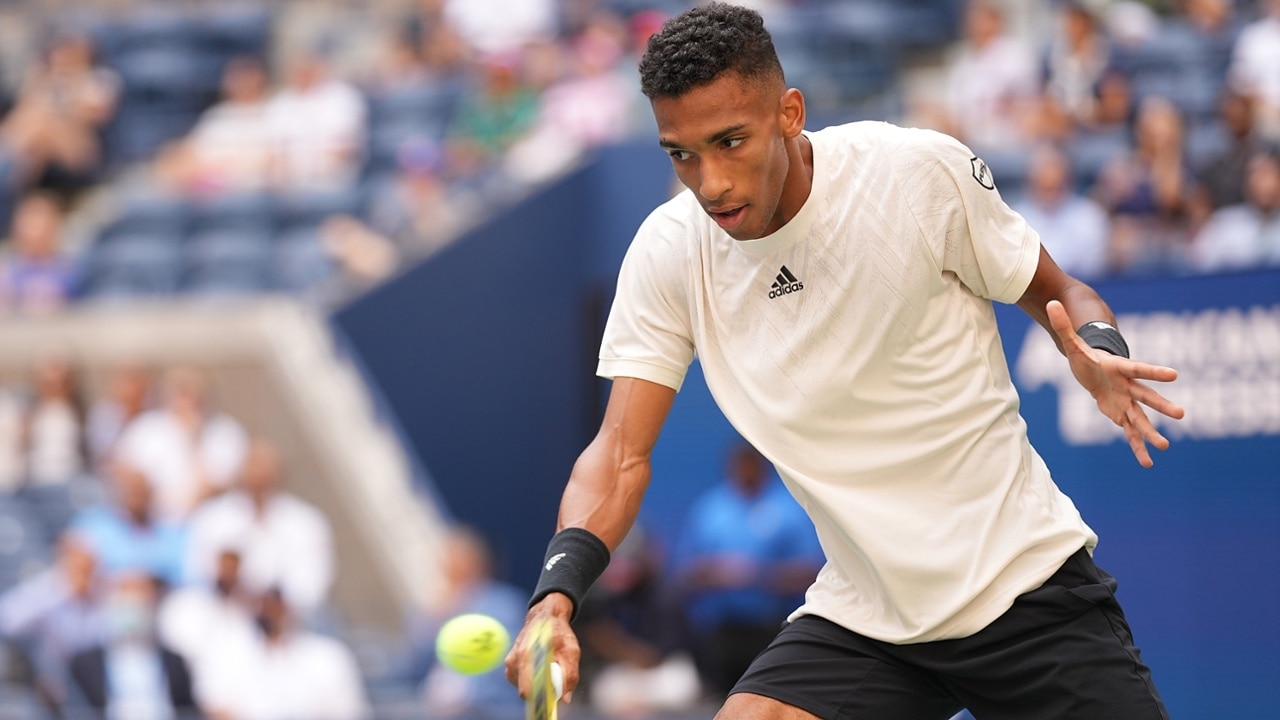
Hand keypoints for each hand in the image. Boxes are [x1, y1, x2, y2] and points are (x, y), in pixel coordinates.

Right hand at [505, 594, 580, 702]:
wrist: (544, 616)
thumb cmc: (559, 633)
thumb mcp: (571, 652)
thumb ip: (570, 675)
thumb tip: (565, 699)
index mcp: (531, 655)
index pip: (530, 688)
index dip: (540, 700)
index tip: (550, 704)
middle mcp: (516, 659)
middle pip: (526, 692)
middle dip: (540, 694)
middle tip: (554, 685)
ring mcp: (510, 662)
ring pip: (523, 688)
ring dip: (536, 685)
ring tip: (547, 669)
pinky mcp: (509, 664)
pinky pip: (519, 682)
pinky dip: (530, 680)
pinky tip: (538, 667)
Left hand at [1046, 300, 1184, 466]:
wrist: (1094, 370)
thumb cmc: (1086, 355)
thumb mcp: (1072, 343)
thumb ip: (1064, 325)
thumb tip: (1052, 302)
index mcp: (1119, 368)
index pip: (1138, 369)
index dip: (1155, 372)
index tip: (1175, 374)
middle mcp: (1128, 387)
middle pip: (1146, 396)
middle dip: (1162, 406)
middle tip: (1181, 414)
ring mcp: (1127, 402)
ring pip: (1141, 419)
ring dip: (1151, 433)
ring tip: (1164, 447)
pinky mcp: (1121, 415)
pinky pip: (1130, 433)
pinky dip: (1137, 447)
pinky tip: (1147, 463)